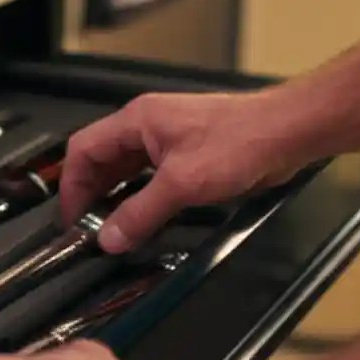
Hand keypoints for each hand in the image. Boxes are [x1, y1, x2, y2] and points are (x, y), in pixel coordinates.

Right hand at [63, 90, 318, 252]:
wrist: (288, 132)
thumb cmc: (240, 142)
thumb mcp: (182, 183)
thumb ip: (141, 212)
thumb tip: (109, 239)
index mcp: (137, 120)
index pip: (84, 149)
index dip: (71, 185)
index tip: (72, 219)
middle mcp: (148, 127)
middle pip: (102, 161)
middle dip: (91, 195)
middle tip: (88, 230)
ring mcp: (169, 141)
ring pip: (127, 172)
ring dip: (116, 200)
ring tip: (111, 231)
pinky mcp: (188, 156)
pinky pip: (151, 179)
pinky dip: (141, 200)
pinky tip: (143, 221)